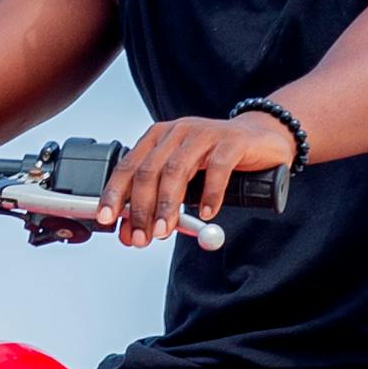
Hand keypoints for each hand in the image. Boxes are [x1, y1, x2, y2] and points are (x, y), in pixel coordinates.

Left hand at [110, 105, 298, 246]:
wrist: (260, 138)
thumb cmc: (215, 161)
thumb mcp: (183, 181)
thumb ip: (158, 204)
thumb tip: (132, 234)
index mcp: (158, 138)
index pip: (128, 167)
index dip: (115, 194)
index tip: (106, 220)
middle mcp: (177, 132)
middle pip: (149, 171)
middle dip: (141, 208)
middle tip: (141, 236)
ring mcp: (204, 133)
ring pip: (177, 170)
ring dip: (168, 204)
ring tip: (165, 230)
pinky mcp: (231, 141)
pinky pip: (217, 168)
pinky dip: (210, 194)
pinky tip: (206, 213)